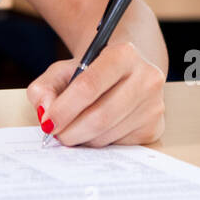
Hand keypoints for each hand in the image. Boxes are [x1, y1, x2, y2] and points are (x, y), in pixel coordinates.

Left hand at [26, 42, 164, 146]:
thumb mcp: (64, 70)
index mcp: (124, 54)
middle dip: (71, 130)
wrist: (125, 73)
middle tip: (55, 134)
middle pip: (100, 116)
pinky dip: (98, 143)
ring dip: (82, 139)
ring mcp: (154, 105)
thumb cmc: (91, 72)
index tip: (48, 122)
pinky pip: (118, 145)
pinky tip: (93, 131)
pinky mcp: (154, 127)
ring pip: (108, 134)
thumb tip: (45, 111)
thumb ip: (45, 88)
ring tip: (72, 130)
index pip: (89, 86)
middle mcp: (146, 77)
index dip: (64, 108)